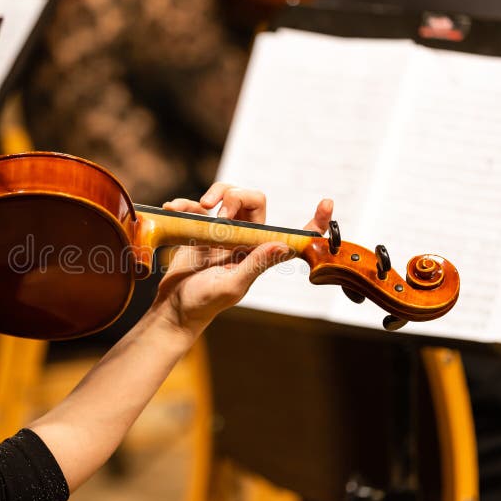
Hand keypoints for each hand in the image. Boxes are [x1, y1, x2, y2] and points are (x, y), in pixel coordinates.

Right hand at [150, 182, 333, 341]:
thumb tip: (284, 244)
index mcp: (259, 254)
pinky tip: (173, 208)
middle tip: (221, 212)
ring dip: (216, 193)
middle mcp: (244, 240)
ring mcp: (222, 232)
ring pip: (229, 195)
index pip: (294, 235)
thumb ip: (255, 263)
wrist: (172, 307)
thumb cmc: (203, 303)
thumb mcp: (232, 285)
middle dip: (238, 196)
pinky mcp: (200, 229)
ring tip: (199, 207)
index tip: (328, 203)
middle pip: (253, 199)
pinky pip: (199, 206)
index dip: (314, 221)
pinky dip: (187, 203)